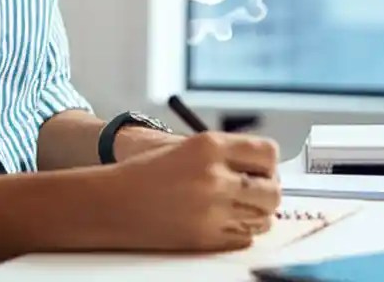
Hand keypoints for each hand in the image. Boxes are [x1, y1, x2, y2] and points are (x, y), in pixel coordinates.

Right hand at [92, 131, 280, 251]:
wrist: (111, 202)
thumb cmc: (148, 173)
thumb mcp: (189, 148)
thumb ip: (228, 154)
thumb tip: (268, 168)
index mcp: (210, 146)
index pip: (268, 153)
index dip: (269, 165)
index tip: (262, 171)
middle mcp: (214, 176)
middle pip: (272, 191)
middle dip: (268, 193)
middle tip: (256, 194)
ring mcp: (212, 209)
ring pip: (263, 218)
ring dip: (257, 215)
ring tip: (238, 209)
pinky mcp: (205, 238)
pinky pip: (245, 238)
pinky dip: (241, 232)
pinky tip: (224, 223)